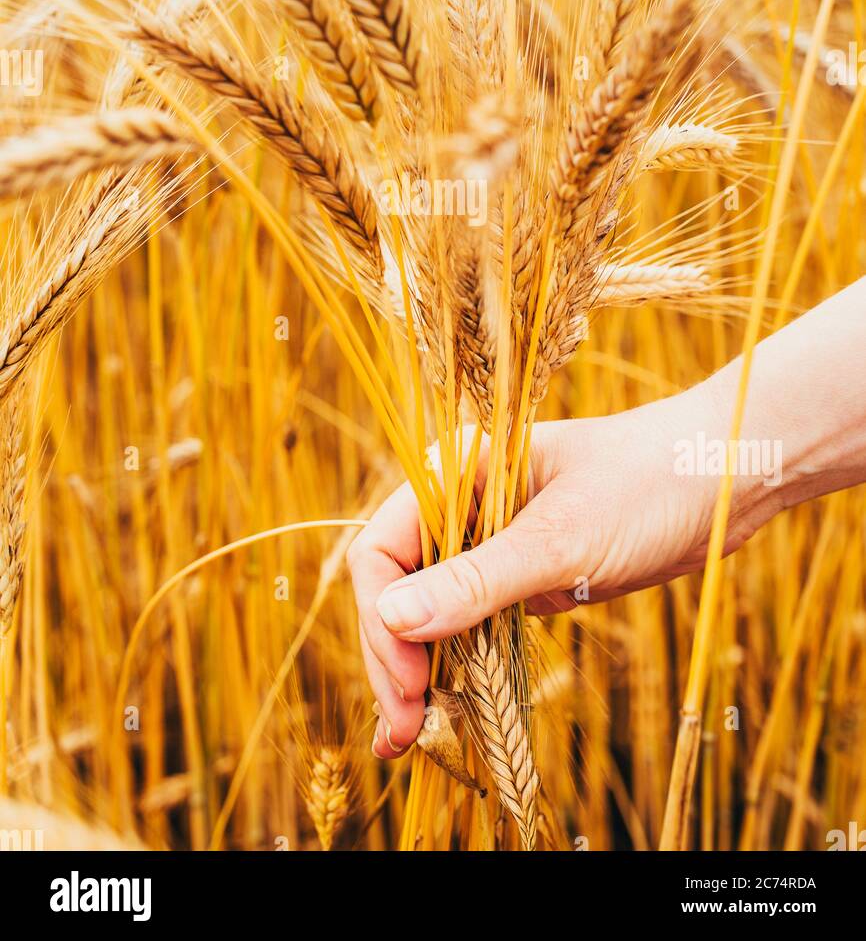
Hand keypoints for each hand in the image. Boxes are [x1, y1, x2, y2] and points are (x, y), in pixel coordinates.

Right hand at [348, 385, 780, 758]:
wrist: (722, 479)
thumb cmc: (647, 484)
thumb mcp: (562, 538)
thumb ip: (478, 580)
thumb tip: (392, 620)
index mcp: (455, 471)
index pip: (382, 548)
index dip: (382, 618)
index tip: (409, 681)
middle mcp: (462, 505)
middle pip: (398, 587)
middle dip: (393, 658)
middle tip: (404, 731)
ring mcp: (492, 542)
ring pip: (430, 611)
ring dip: (417, 670)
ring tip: (410, 738)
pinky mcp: (525, 574)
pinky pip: (473, 622)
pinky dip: (456, 664)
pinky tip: (444, 710)